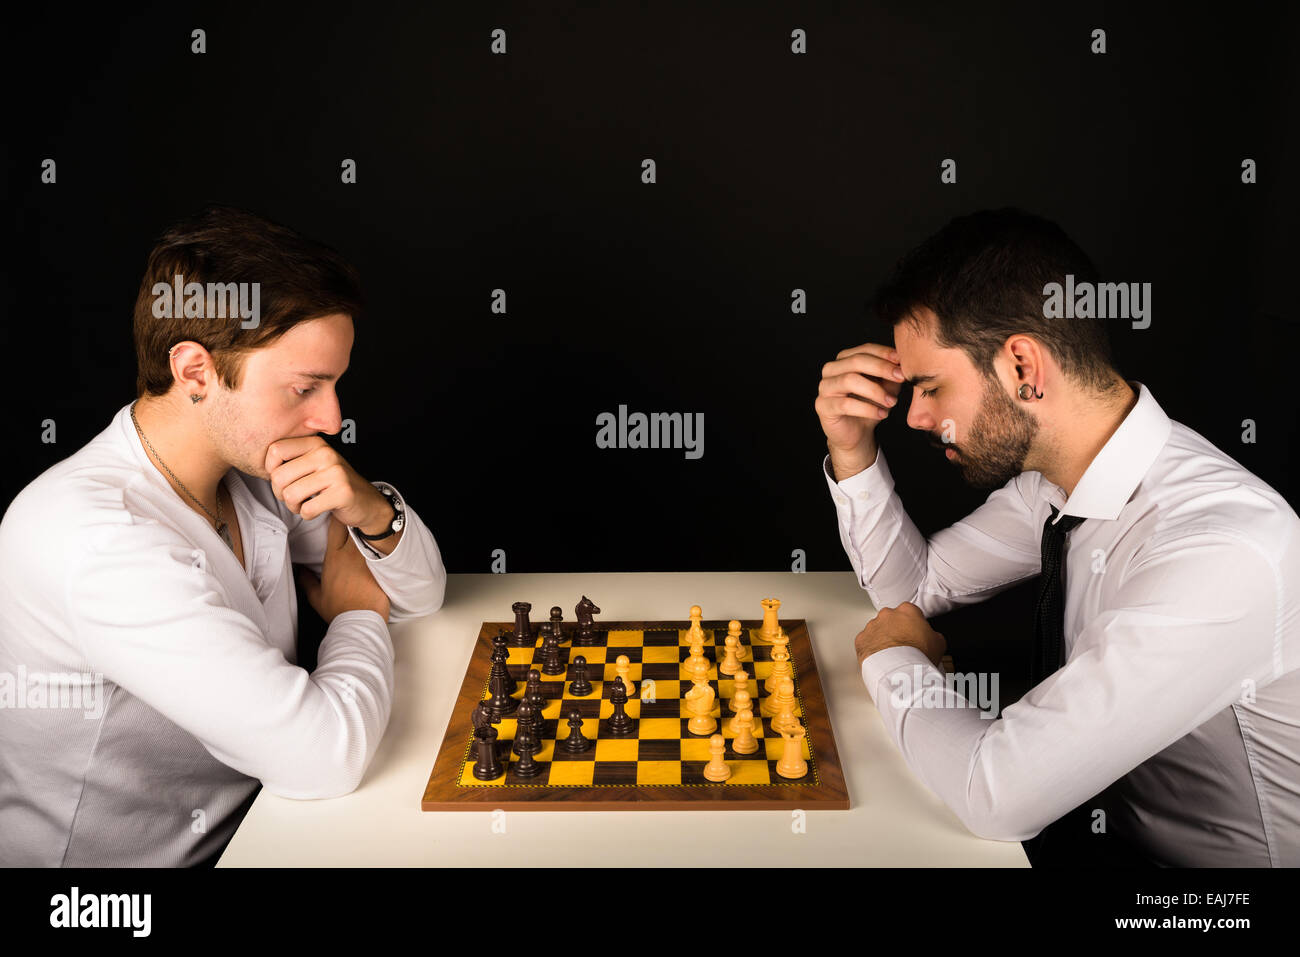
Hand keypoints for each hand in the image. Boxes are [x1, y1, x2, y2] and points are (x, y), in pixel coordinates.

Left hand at [265, 436, 390, 532]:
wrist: (366, 501)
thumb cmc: (334, 484)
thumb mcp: (314, 463)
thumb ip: (292, 459)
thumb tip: (263, 468)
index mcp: (316, 443)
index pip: (275, 450)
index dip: (271, 469)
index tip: (282, 478)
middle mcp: (325, 454)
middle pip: (279, 476)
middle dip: (281, 493)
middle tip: (293, 497)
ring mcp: (335, 473)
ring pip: (290, 494)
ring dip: (293, 506)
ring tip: (304, 504)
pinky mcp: (342, 493)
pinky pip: (307, 509)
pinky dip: (307, 515)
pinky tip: (316, 510)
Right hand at [296, 516, 389, 622]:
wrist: (360, 621)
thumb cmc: (339, 610)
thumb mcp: (317, 597)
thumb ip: (307, 581)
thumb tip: (300, 571)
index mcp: (333, 558)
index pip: (335, 526)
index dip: (339, 515)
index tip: (341, 510)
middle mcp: (350, 554)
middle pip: (354, 524)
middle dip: (356, 515)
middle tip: (359, 509)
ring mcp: (368, 558)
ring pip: (370, 532)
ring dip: (371, 525)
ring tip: (375, 517)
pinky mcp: (382, 564)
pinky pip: (384, 546)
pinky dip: (384, 539)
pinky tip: (388, 533)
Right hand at [815, 342, 905, 452]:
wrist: (856, 434)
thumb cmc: (870, 405)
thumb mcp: (885, 387)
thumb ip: (891, 374)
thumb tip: (903, 362)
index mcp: (845, 360)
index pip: (864, 349)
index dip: (884, 353)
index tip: (902, 361)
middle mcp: (831, 370)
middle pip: (856, 361)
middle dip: (881, 368)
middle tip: (901, 377)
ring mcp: (825, 387)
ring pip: (849, 380)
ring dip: (875, 390)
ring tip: (892, 402)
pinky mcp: (823, 406)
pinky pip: (845, 404)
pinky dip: (867, 409)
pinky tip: (882, 414)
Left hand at [854, 602, 946, 668]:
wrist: (899, 671)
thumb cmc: (918, 656)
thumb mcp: (938, 642)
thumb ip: (933, 634)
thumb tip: (932, 637)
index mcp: (907, 610)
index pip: (911, 613)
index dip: (914, 626)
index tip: (915, 635)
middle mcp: (887, 614)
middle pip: (892, 620)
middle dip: (896, 630)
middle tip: (903, 646)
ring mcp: (872, 626)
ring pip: (877, 630)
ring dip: (883, 639)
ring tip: (892, 655)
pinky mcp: (861, 639)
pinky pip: (866, 642)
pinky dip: (871, 649)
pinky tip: (881, 659)